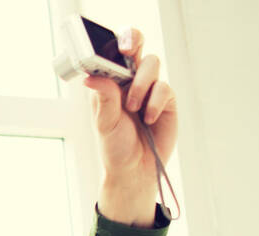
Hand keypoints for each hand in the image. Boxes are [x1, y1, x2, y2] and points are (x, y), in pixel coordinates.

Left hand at [86, 28, 178, 223]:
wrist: (135, 170)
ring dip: (141, 84)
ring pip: (151, 64)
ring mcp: (149, 89)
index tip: (114, 46)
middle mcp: (130, 82)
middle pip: (137, 48)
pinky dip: (156, 101)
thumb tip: (92, 78)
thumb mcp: (105, 124)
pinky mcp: (167, 100)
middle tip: (128, 51)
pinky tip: (148, 118)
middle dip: (133, 41)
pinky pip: (165, 88)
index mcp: (111, 84)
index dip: (116, 43)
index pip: (114, 54)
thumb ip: (104, 99)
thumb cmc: (115, 148)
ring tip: (133, 108)